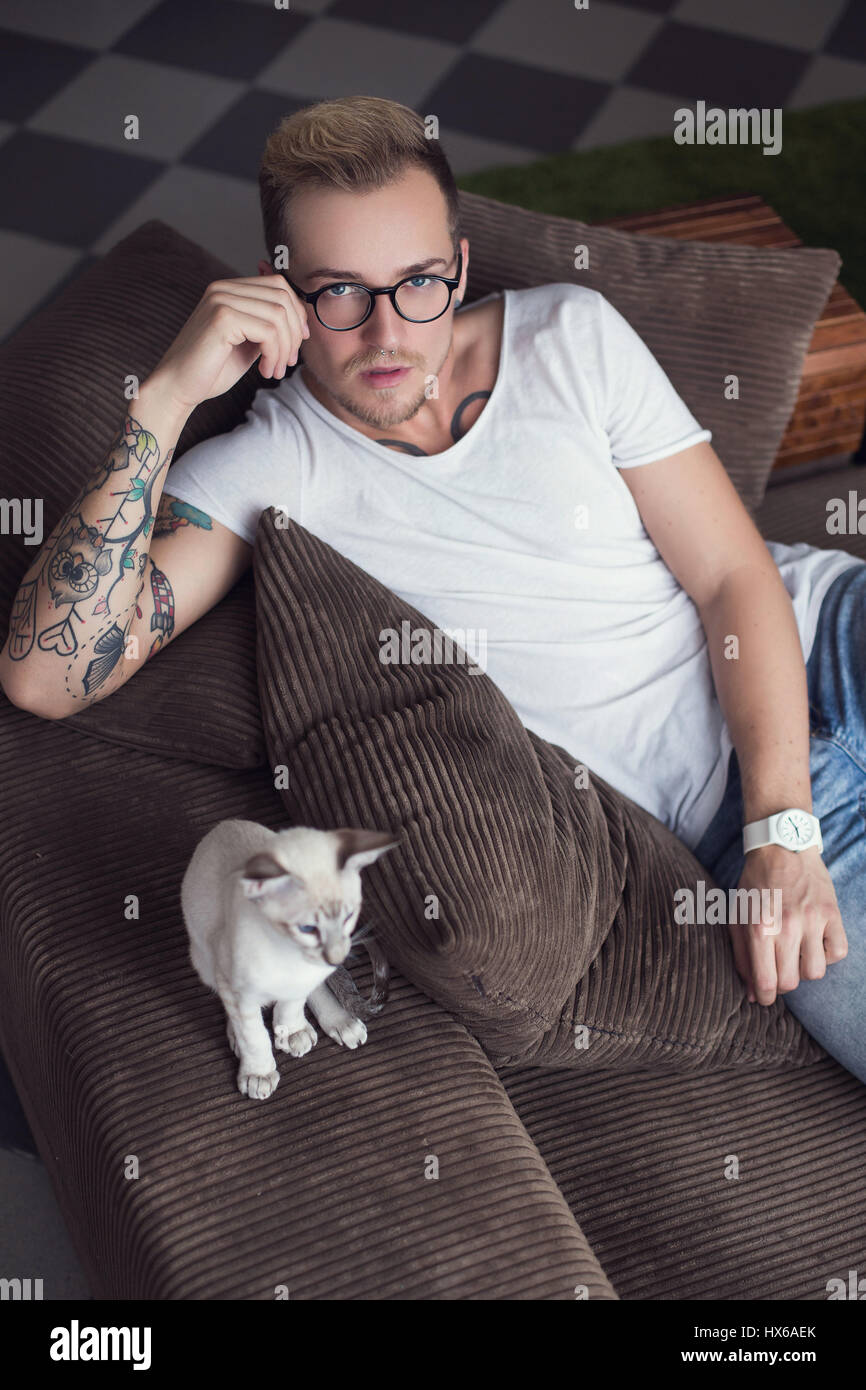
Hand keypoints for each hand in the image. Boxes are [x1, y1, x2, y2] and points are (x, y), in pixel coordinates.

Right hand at [147, 273, 309, 412]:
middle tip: (288, 363)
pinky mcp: (222, 318)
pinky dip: (274, 355)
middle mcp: (223, 288)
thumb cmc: (211, 370)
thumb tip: (299, 315)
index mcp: (228, 290)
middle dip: (294, 333)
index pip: (278, 285)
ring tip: (275, 371)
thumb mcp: (247, 342)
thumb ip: (267, 325)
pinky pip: (268, 331)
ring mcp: (221, 300)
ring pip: (278, 315)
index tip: (299, 342)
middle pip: (282, 296)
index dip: (297, 313)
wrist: (177, 388)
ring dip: (284, 348)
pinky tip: (264, 372)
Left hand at [727, 844, 847, 1004]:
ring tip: (796, 953)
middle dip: (782, 984)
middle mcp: (786, 926)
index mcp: (758, 927)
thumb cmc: (755, 884)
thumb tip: (752, 994)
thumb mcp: (738, 916)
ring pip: (815, 972)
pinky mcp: (832, 913)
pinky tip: (815, 943)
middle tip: (778, 970)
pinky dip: (827, 955)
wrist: (781, 846)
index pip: (766, 982)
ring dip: (805, 969)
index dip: (765, 998)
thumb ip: (741, 956)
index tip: (764, 997)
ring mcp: (812, 919)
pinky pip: (838, 953)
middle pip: (790, 982)